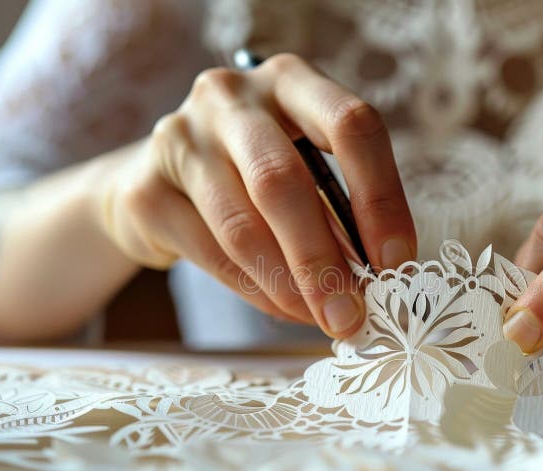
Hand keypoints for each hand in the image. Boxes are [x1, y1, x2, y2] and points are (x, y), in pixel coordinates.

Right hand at [99, 54, 415, 337]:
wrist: (162, 181)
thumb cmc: (254, 174)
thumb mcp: (304, 166)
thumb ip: (339, 206)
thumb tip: (382, 274)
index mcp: (290, 80)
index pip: (350, 125)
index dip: (380, 198)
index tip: (396, 262)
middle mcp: (230, 97)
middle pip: (282, 181)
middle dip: (324, 260)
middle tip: (352, 314)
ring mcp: (179, 138)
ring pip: (242, 225)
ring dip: (290, 285)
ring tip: (321, 318)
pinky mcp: (147, 189)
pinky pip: (211, 253)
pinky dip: (256, 291)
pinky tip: (284, 309)